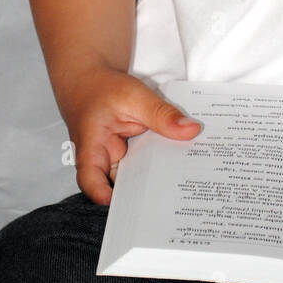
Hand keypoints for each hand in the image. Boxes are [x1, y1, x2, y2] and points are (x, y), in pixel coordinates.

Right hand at [60, 67, 201, 204]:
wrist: (90, 78)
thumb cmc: (104, 87)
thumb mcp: (135, 96)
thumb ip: (162, 114)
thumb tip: (192, 130)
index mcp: (91, 147)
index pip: (91, 180)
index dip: (105, 195)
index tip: (129, 204)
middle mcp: (100, 159)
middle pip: (118, 185)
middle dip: (142, 195)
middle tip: (170, 199)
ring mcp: (113, 158)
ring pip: (133, 177)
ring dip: (153, 180)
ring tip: (181, 186)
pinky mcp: (125, 153)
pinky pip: (141, 164)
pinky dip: (156, 164)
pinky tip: (178, 164)